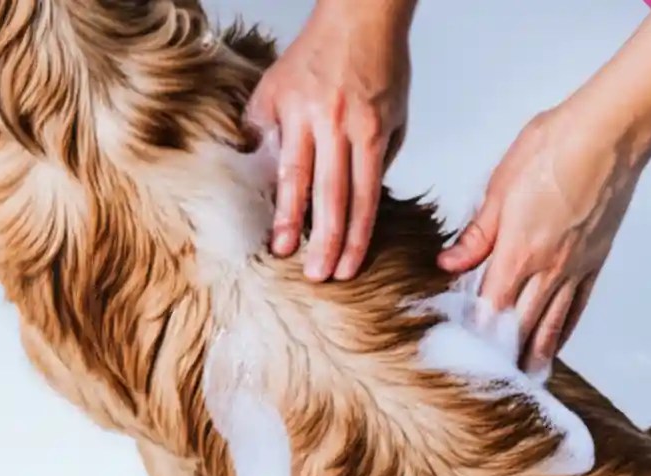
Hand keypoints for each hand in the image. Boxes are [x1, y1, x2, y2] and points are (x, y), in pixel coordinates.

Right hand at [246, 0, 414, 280]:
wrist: (359, 14)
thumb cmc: (381, 65)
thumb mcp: (396, 117)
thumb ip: (377, 159)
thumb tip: (358, 203)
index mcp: (370, 131)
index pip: (364, 199)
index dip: (356, 239)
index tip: (347, 269)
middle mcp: (335, 124)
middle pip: (329, 196)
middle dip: (324, 241)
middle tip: (315, 275)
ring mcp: (301, 110)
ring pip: (292, 174)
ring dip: (287, 216)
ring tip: (280, 247)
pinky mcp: (273, 97)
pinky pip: (264, 141)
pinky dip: (259, 171)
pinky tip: (253, 200)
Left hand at [437, 105, 644, 374]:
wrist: (608, 134)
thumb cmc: (554, 148)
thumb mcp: (499, 187)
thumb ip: (476, 234)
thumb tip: (450, 265)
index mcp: (517, 250)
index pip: (490, 307)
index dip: (476, 334)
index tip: (463, 353)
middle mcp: (548, 268)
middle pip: (521, 325)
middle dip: (504, 355)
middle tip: (490, 380)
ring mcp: (575, 267)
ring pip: (552, 324)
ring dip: (535, 353)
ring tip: (524, 377)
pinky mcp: (595, 260)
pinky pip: (578, 306)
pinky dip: (564, 330)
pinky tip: (556, 342)